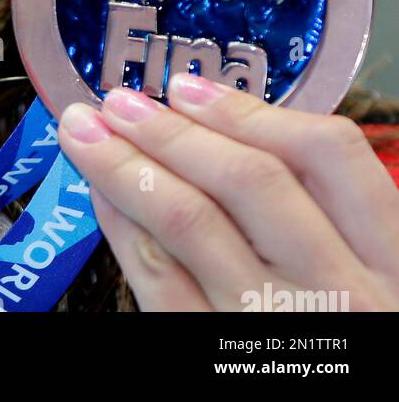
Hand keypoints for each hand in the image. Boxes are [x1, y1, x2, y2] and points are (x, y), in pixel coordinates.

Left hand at [57, 73, 398, 311]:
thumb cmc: (349, 335)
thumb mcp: (372, 278)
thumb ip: (325, 216)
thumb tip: (232, 133)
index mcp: (390, 263)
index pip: (331, 156)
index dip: (252, 111)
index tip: (193, 88)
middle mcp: (341, 296)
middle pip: (248, 182)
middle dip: (172, 130)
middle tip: (119, 100)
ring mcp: (275, 333)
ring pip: (190, 223)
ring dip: (125, 164)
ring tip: (86, 132)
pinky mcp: (216, 366)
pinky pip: (158, 283)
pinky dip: (121, 227)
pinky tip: (101, 195)